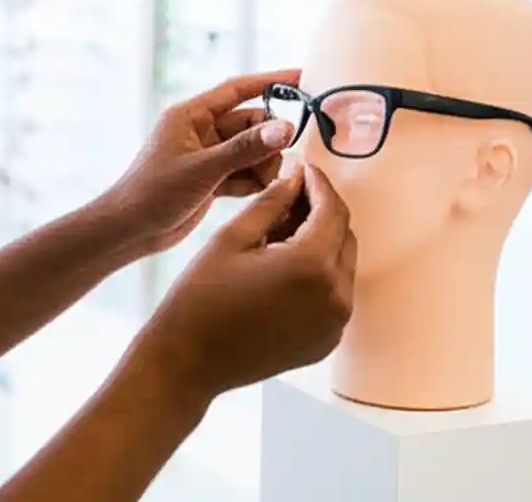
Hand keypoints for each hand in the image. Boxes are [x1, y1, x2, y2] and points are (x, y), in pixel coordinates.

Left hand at [104, 70, 300, 255]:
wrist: (129, 231)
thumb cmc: (153, 193)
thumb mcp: (203, 169)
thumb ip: (246, 149)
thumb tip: (285, 127)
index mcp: (191, 115)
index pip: (238, 89)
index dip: (271, 81)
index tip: (302, 78)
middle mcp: (200, 131)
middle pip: (251, 124)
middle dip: (268, 141)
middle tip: (276, 164)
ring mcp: (207, 156)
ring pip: (250, 150)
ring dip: (263, 164)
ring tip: (265, 183)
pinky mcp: (211, 180)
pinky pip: (244, 172)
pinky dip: (254, 181)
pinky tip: (260, 192)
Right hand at [132, 164, 357, 398]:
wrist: (188, 362)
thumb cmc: (201, 298)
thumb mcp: (232, 237)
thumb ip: (272, 202)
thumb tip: (296, 177)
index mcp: (312, 264)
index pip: (331, 208)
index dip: (318, 183)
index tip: (303, 169)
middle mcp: (334, 295)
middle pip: (344, 234)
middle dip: (322, 210)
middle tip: (291, 195)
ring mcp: (334, 323)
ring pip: (342, 264)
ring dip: (322, 241)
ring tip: (284, 230)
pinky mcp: (326, 341)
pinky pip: (334, 294)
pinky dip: (320, 274)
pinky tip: (286, 265)